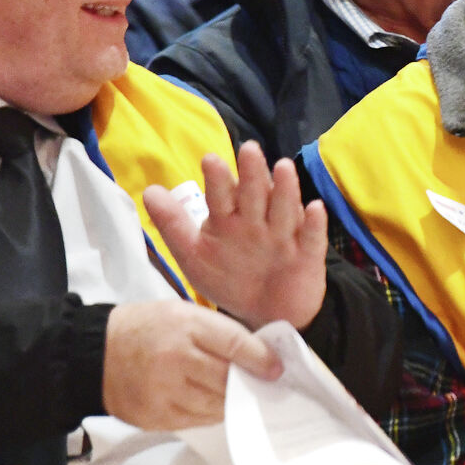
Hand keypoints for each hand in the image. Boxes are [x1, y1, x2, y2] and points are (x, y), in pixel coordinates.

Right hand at [101, 301, 282, 429]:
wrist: (94, 354)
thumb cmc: (146, 328)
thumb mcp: (182, 314)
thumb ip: (218, 332)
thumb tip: (259, 356)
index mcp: (184, 325)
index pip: (234, 344)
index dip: (260, 359)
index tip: (276, 369)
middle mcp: (174, 359)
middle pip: (227, 379)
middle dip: (249, 384)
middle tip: (263, 386)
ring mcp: (163, 392)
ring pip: (216, 405)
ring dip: (232, 402)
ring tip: (239, 396)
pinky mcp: (156, 417)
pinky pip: (198, 421)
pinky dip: (211, 413)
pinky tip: (212, 404)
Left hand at [144, 142, 328, 331]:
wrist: (267, 314)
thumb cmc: (230, 278)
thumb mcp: (196, 255)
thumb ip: (173, 225)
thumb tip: (149, 190)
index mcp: (230, 219)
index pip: (223, 195)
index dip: (218, 179)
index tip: (210, 161)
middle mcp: (258, 221)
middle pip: (256, 195)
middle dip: (253, 174)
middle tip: (249, 150)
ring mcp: (285, 236)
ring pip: (285, 209)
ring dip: (285, 189)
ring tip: (283, 167)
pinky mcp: (308, 255)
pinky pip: (312, 238)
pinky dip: (315, 225)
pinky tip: (314, 208)